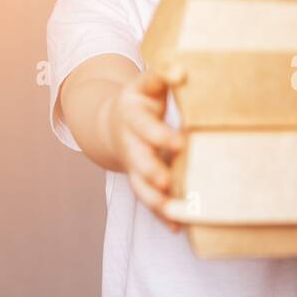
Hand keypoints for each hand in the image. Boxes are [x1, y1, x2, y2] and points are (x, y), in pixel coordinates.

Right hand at [106, 70, 184, 230]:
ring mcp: (132, 163)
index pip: (145, 126)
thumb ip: (162, 75)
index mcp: (131, 114)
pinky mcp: (139, 180)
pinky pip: (148, 198)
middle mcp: (129, 142)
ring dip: (155, 200)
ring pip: (139, 185)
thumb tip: (180, 70)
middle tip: (168, 182)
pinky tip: (177, 226)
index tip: (181, 143)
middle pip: (139, 159)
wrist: (115, 120)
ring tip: (173, 211)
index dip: (161, 135)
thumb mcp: (147, 82)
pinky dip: (161, 214)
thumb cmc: (142, 98)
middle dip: (152, 172)